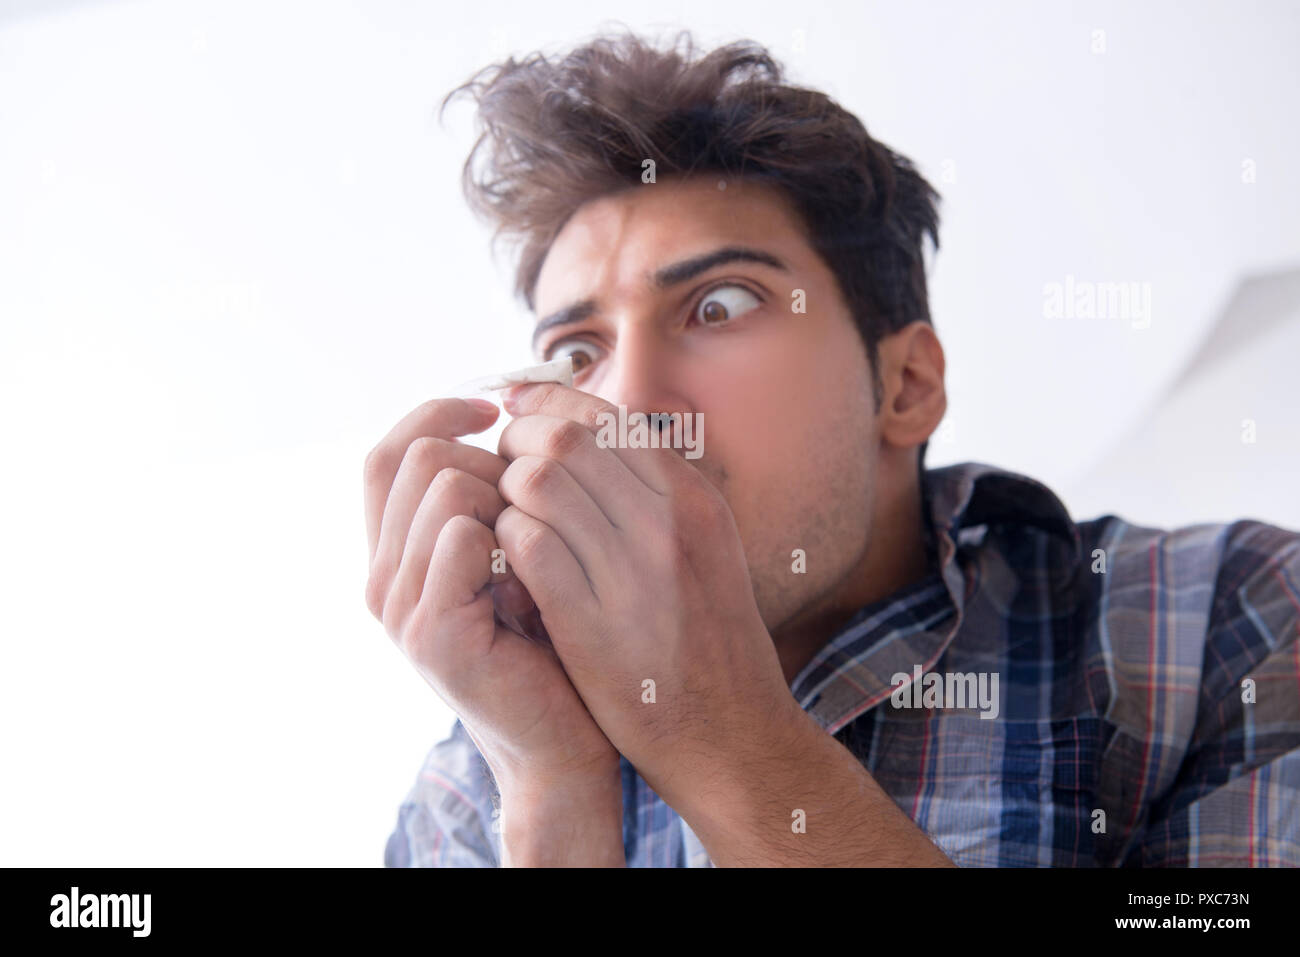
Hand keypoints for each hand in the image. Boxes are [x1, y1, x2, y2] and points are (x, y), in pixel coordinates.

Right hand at [364, 396, 620, 792]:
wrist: (565, 740)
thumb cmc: (554, 643)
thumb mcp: (516, 555)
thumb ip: (494, 499)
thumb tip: (509, 414)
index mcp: (396, 555)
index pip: (390, 452)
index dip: (438, 413)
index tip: (496, 411)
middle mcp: (382, 578)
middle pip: (421, 457)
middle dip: (492, 464)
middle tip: (535, 515)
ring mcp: (399, 608)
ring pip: (448, 487)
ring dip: (510, 502)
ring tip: (539, 555)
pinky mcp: (432, 633)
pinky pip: (463, 534)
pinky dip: (515, 537)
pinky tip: (538, 581)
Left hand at [493, 383, 798, 806]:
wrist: (732, 737)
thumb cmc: (709, 641)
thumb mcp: (706, 551)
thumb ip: (658, 494)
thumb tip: (598, 433)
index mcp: (696, 501)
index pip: (610, 418)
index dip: (551, 406)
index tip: (518, 410)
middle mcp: (670, 524)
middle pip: (569, 439)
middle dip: (519, 441)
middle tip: (499, 463)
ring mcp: (633, 573)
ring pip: (539, 483)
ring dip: (504, 490)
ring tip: (501, 512)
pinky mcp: (593, 623)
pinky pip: (528, 544)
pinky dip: (503, 538)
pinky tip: (504, 556)